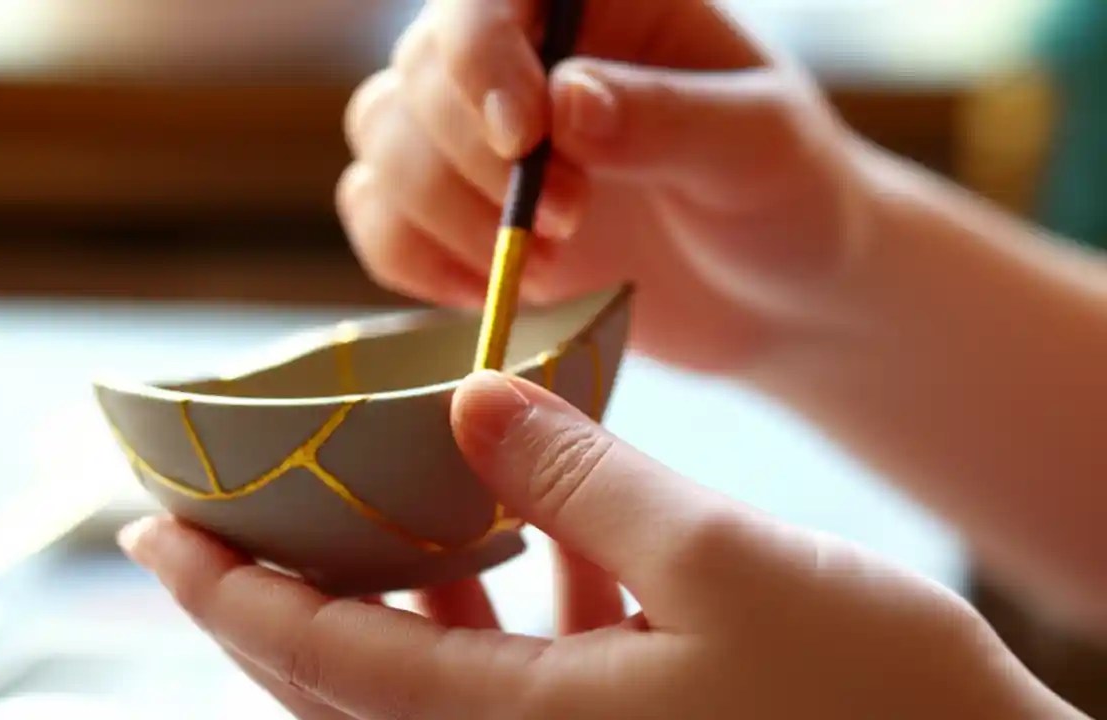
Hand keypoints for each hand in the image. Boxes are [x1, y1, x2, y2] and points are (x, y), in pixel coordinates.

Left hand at [119, 372, 1079, 718]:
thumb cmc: (872, 700)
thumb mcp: (723, 564)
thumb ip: (586, 481)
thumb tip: (473, 400)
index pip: (320, 660)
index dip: (225, 592)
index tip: (152, 526)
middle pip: (347, 675)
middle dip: (271, 591)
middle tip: (215, 511)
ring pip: (429, 665)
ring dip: (387, 583)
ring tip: (358, 496)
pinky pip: (521, 661)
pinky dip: (502, 593)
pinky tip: (526, 521)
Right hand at [339, 0, 873, 371]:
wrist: (777, 295)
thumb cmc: (786, 198)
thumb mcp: (759, 148)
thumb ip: (670, 119)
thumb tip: (568, 103)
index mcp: (600, 3)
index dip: (481, 55)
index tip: (527, 139)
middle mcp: (525, 55)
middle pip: (419, 70)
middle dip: (477, 162)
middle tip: (574, 223)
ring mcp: (480, 134)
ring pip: (381, 136)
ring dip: (440, 211)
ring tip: (547, 266)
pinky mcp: (458, 211)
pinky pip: (376, 214)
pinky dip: (411, 257)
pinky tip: (488, 288)